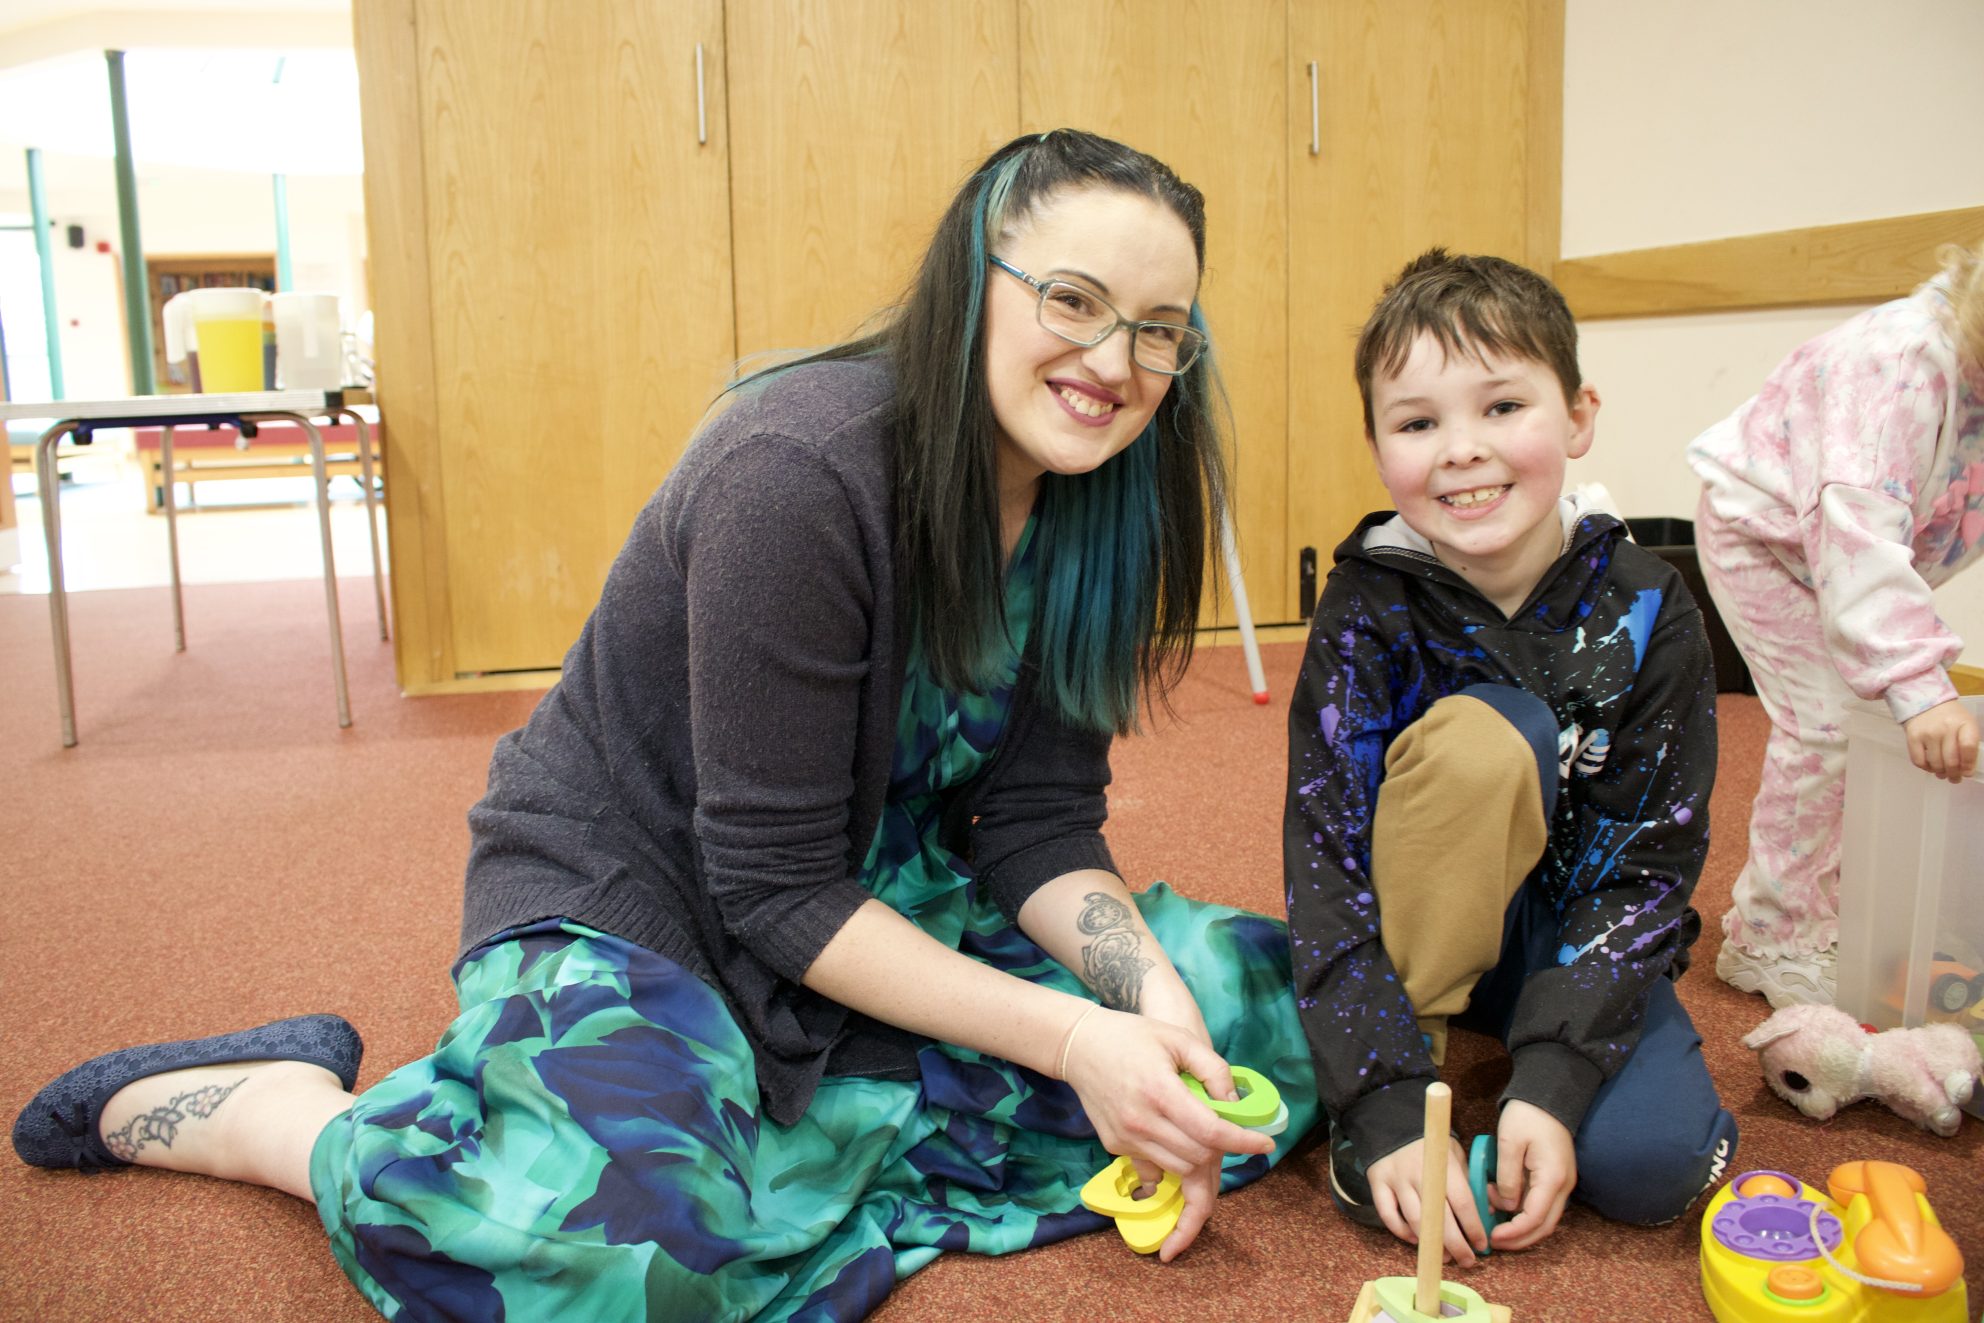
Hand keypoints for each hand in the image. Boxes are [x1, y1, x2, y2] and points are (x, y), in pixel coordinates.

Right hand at [1060, 1007, 1272, 1262]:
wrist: (1078, 1046)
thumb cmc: (1132, 1035)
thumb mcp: (1179, 1039)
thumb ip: (1213, 1070)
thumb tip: (1235, 1106)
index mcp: (1160, 1091)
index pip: (1211, 1132)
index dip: (1243, 1142)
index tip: (1265, 1145)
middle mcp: (1141, 1122)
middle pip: (1200, 1157)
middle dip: (1222, 1148)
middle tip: (1230, 1132)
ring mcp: (1125, 1138)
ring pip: (1181, 1170)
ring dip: (1200, 1157)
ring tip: (1202, 1133)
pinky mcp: (1114, 1146)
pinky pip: (1156, 1168)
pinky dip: (1173, 1160)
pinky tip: (1175, 1138)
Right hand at [1365, 1135, 1489, 1267]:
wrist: (1390, 1121)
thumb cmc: (1429, 1143)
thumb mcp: (1453, 1153)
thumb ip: (1468, 1181)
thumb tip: (1486, 1212)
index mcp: (1442, 1164)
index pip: (1462, 1202)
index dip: (1473, 1227)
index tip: (1482, 1244)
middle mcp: (1419, 1173)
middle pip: (1439, 1218)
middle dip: (1456, 1245)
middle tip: (1467, 1261)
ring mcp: (1396, 1179)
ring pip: (1415, 1222)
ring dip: (1432, 1245)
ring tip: (1445, 1258)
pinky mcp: (1377, 1183)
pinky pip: (1388, 1216)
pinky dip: (1402, 1232)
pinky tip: (1416, 1240)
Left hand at [1488, 1099, 1575, 1250]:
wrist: (1547, 1096)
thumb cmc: (1527, 1115)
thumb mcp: (1509, 1142)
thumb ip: (1507, 1177)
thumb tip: (1506, 1206)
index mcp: (1552, 1178)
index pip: (1535, 1218)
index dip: (1514, 1232)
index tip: (1493, 1237)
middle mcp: (1563, 1185)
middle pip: (1545, 1226)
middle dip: (1520, 1239)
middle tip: (1494, 1242)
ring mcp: (1562, 1183)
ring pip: (1544, 1217)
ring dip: (1521, 1226)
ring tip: (1493, 1222)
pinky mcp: (1556, 1178)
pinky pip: (1541, 1204)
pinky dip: (1524, 1212)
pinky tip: (1503, 1206)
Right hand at [1903, 700, 1980, 784]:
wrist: (1925, 702)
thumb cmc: (1951, 718)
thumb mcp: (1966, 725)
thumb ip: (1969, 746)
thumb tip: (1966, 771)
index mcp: (1964, 724)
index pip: (1968, 748)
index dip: (1968, 764)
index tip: (1967, 772)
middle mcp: (1945, 728)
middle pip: (1951, 760)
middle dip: (1954, 774)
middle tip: (1955, 778)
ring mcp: (1928, 733)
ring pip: (1935, 763)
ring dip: (1940, 773)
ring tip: (1943, 773)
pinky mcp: (1912, 737)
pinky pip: (1919, 761)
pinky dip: (1926, 768)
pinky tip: (1930, 766)